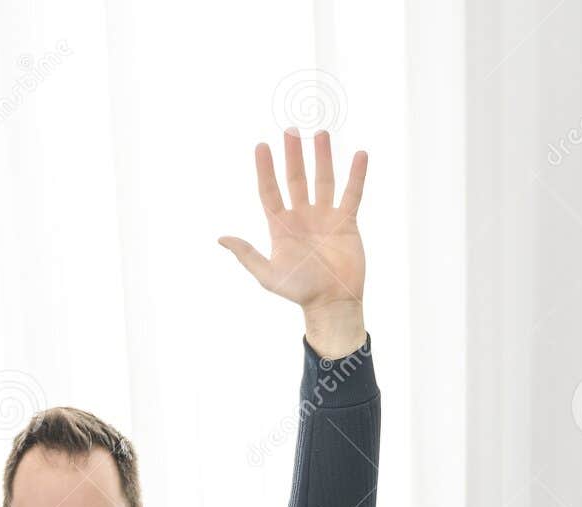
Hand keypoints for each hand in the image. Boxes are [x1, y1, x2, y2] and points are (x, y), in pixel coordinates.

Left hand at [218, 130, 367, 358]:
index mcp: (280, 226)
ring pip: (323, 180)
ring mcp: (324, 217)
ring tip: (320, 133)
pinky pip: (352, 193)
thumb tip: (221, 238)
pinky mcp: (346, 221)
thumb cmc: (298, 291)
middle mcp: (301, 216)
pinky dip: (356, 174)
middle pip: (296, 179)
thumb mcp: (267, 274)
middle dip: (293, 155)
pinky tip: (360, 154)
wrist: (331, 302)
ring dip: (322, 157)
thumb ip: (246, 254)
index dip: (264, 170)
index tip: (261, 146)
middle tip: (291, 129)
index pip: (270, 191)